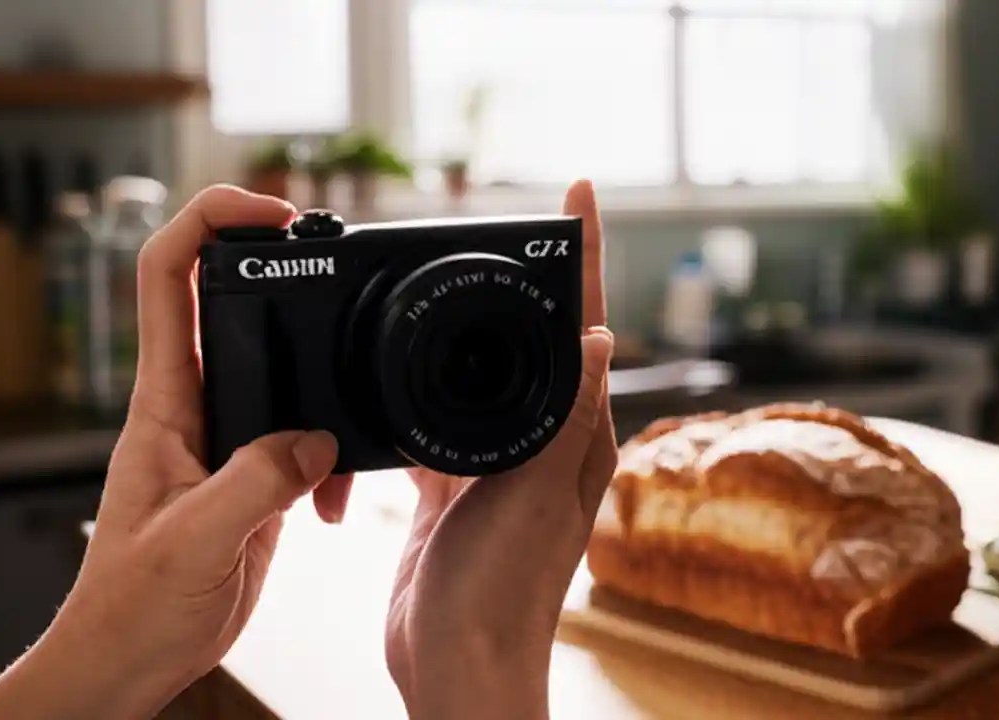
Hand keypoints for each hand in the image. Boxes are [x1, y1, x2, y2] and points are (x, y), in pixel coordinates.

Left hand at [0, 186, 354, 719]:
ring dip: (324, 383)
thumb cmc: (133, 605)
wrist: (134, 660)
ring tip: (345, 417)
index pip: (169, 278)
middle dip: (289, 277)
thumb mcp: (194, 539)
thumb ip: (257, 481)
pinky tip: (333, 497)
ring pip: (285, 373)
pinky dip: (333, 456)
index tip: (272, 214)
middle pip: (235, 305)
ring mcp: (229, 439)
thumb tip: (316, 440)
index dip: (212, 222)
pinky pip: (306, 439)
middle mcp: (195, 407)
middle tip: (338, 269)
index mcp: (164, 403)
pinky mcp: (255, 477)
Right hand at [385, 180, 617, 719]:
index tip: (578, 197)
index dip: (583, 261)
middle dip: (528, 278)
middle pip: (534, 340)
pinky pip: (434, 425)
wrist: (453, 661)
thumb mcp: (536, 493)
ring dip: (470, 333)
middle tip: (517, 221)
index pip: (582, 329)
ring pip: (480, 377)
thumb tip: (596, 335)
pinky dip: (417, 397)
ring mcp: (493, 463)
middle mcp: (541, 443)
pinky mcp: (450, 487)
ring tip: (459, 277)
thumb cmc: (503, 590)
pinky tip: (402, 376)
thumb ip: (564, 416)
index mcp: (575, 437)